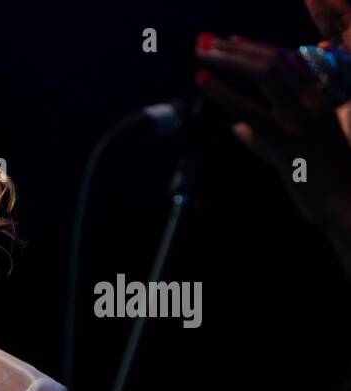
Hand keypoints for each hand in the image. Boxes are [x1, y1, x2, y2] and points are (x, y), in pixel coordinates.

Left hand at [195, 32, 350, 231]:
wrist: (342, 201)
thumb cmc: (317, 179)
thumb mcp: (289, 152)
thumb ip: (263, 138)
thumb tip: (237, 128)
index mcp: (317, 99)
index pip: (287, 61)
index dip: (256, 48)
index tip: (230, 40)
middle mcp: (311, 101)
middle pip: (273, 60)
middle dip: (237, 49)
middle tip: (206, 43)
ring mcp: (300, 118)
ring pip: (266, 73)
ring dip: (231, 59)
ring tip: (203, 53)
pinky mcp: (285, 139)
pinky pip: (250, 109)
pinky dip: (223, 92)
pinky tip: (203, 80)